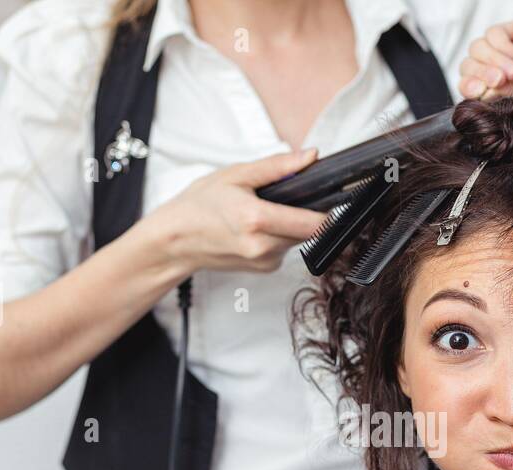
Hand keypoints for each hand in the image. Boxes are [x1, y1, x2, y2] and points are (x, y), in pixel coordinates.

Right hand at [139, 147, 328, 275]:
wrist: (176, 239)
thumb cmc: (199, 205)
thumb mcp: (236, 175)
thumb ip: (278, 167)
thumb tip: (310, 157)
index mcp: (256, 220)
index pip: (314, 224)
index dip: (330, 211)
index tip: (336, 199)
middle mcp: (262, 247)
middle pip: (310, 231)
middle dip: (306, 213)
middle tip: (288, 198)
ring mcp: (264, 261)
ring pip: (298, 239)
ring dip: (291, 224)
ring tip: (264, 210)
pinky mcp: (264, 269)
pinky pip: (285, 248)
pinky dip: (279, 235)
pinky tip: (258, 227)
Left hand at [457, 20, 512, 126]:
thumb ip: (505, 112)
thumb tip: (479, 106)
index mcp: (498, 96)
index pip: (467, 88)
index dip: (469, 90)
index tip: (482, 96)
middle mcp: (501, 73)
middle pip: (468, 66)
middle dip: (479, 75)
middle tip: (500, 84)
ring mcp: (511, 52)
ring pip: (479, 48)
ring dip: (492, 61)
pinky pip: (496, 34)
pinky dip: (503, 48)